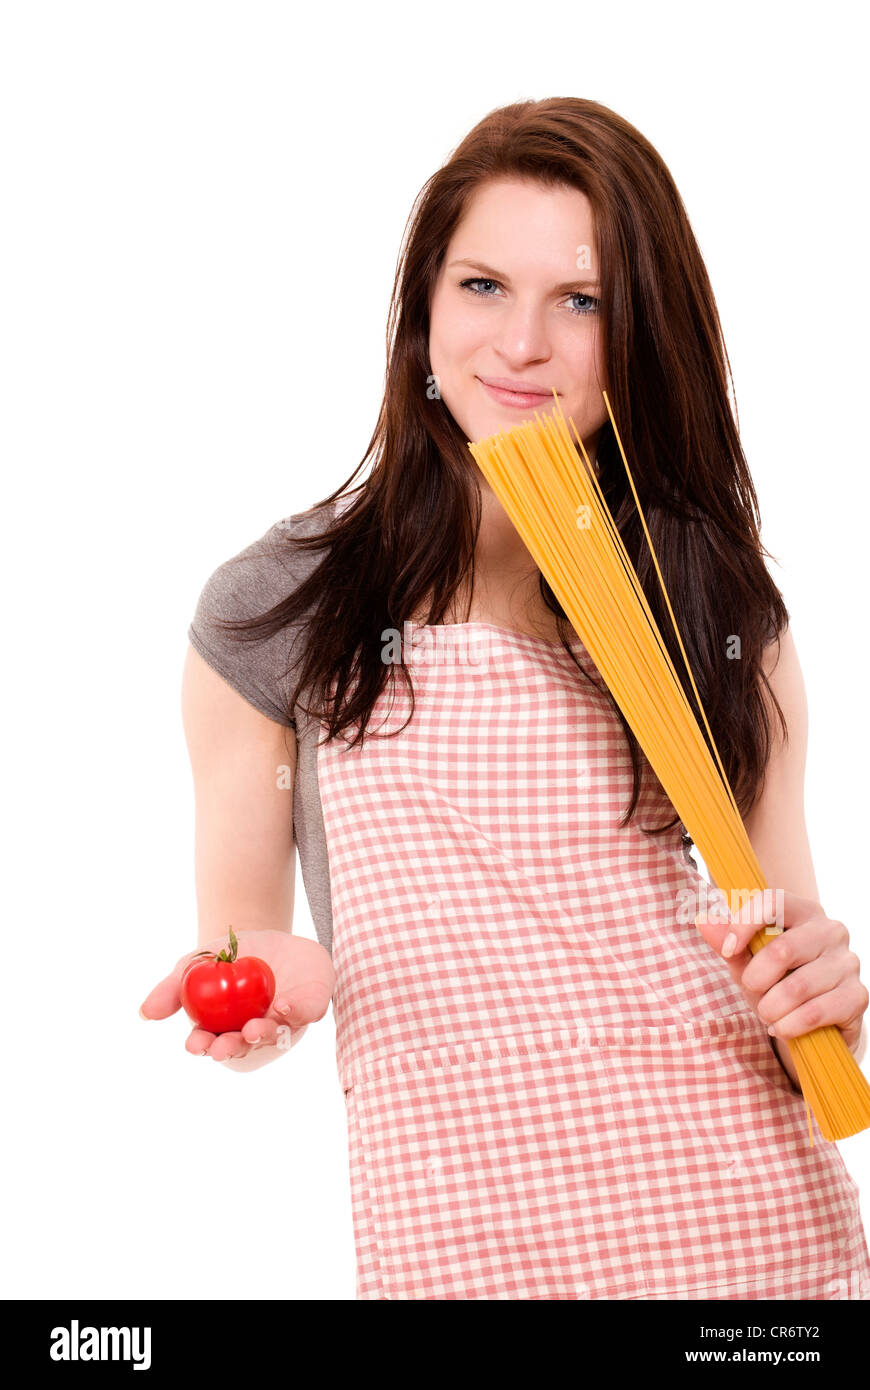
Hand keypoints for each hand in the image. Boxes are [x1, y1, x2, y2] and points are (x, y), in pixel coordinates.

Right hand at [139, 929, 335, 1067]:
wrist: (265, 934)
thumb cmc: (225, 958)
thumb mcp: (194, 966)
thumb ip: (171, 989)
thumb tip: (145, 1013)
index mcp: (226, 1028)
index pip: (213, 1044)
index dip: (204, 1046)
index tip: (195, 1043)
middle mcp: (257, 1030)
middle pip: (246, 1046)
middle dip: (234, 1049)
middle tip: (223, 1048)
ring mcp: (286, 1020)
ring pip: (277, 1034)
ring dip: (264, 1034)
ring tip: (253, 1029)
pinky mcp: (311, 1003)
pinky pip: (307, 1012)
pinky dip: (296, 1012)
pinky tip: (283, 1006)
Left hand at [695, 889, 868, 1055]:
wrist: (812, 1023)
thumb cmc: (777, 982)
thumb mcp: (747, 961)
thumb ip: (727, 940)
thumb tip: (703, 920)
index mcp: (803, 910)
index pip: (772, 901)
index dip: (743, 924)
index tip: (728, 951)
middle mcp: (831, 930)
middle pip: (782, 949)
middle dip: (755, 979)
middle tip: (751, 990)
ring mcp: (848, 962)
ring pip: (798, 986)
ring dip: (771, 1008)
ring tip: (767, 1013)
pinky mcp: (857, 996)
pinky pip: (816, 1012)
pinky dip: (790, 1025)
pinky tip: (783, 1028)